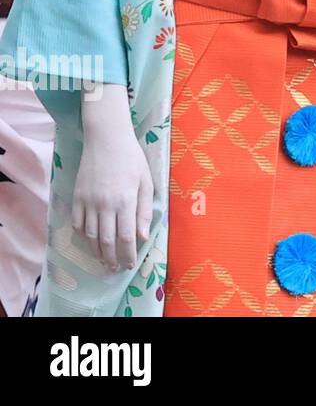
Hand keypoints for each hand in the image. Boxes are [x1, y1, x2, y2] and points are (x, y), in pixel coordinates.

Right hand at [75, 84, 152, 271]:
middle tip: (115, 268)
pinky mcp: (77, 197)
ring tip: (104, 260)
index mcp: (125, 200)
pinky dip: (83, 236)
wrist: (106, 139)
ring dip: (97, 250)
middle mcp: (105, 204)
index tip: (130, 264)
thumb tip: (142, 236)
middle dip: (111, 258)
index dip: (128, 253)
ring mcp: (88, 201)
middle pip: (106, 240)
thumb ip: (144, 210)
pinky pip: (77, 224)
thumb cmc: (132, 159)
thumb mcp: (145, 181)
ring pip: (90, 235)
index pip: (125, 236)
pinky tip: (90, 241)